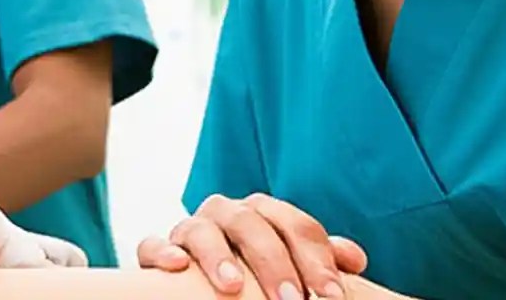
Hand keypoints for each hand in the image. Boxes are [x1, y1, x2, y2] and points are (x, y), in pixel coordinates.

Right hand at [137, 193, 367, 299]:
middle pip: (251, 224)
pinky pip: (151, 243)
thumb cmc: (259, 272)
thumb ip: (318, 257)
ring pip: (201, 229)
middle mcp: (227, 213)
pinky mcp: (158, 249)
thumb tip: (354, 259)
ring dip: (216, 256)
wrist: (210, 278)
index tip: (333, 296)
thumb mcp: (291, 263)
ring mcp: (191, 229)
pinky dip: (161, 251)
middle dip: (273, 263)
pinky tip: (176, 266)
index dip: (316, 259)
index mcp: (264, 213)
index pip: (295, 226)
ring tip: (231, 287)